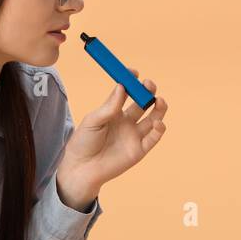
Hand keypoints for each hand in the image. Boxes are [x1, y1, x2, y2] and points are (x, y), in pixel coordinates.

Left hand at [59, 68, 167, 192]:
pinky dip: (159, 129)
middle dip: (148, 91)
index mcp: (114, 112)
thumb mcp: (93, 121)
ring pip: (154, 117)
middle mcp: (127, 122)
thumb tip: (121, 86)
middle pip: (143, 103)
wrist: (81, 168)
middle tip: (148, 84)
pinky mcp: (140, 149)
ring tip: (158, 99)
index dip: (132, 82)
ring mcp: (134, 135)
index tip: (134, 72)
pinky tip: (157, 122)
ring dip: (159, 107)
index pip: (127, 93)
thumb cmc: (83, 143)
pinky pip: (154, 137)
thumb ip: (109, 106)